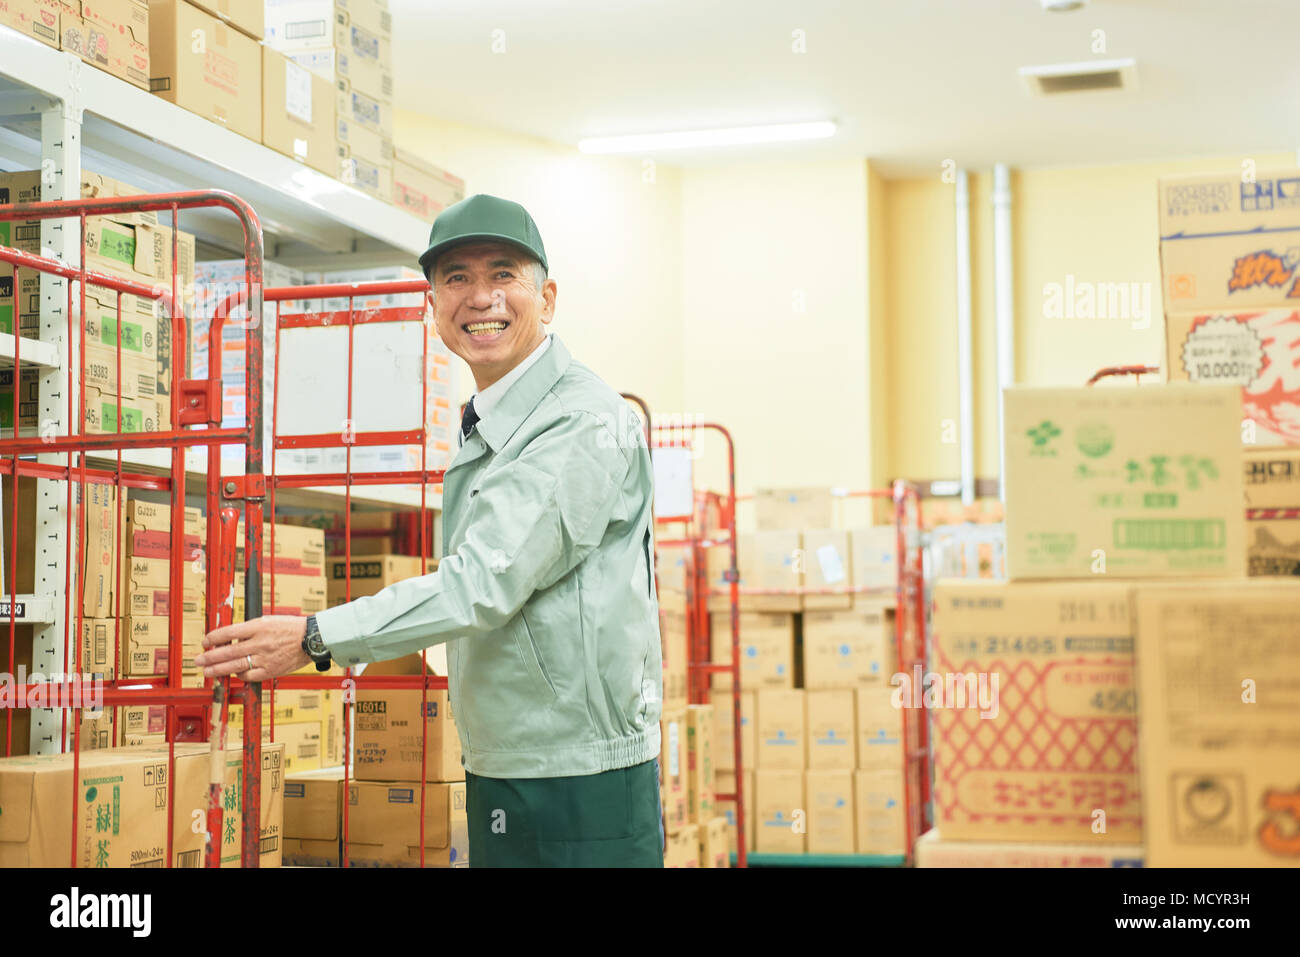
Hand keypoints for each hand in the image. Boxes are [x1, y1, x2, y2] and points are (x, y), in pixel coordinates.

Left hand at [195, 615, 310, 681]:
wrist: (311, 639)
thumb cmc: (289, 628)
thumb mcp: (267, 621)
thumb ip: (248, 629)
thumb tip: (228, 638)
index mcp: (258, 626)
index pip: (228, 632)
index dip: (213, 638)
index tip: (205, 641)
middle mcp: (260, 642)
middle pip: (228, 651)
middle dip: (210, 657)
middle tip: (198, 660)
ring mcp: (265, 658)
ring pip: (235, 666)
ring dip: (218, 669)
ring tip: (207, 671)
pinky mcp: (271, 670)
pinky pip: (249, 675)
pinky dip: (239, 675)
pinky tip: (232, 674)